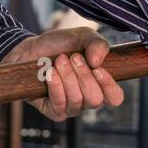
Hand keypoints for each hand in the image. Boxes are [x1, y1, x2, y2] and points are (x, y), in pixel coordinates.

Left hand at [4, 27, 124, 121]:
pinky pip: (59, 103)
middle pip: (95, 99)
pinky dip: (55, 85)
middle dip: (84, 76)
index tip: (97, 68)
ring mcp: (71, 107)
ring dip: (67, 77)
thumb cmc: (60, 45)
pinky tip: (50, 73)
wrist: (31, 49)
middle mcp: (87, 99)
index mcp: (100, 84)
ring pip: (77, 100)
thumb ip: (98, 44)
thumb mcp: (83, 36)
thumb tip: (97, 62)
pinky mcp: (54, 111)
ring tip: (59, 60)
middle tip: (73, 57)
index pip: (115, 97)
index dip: (109, 86)